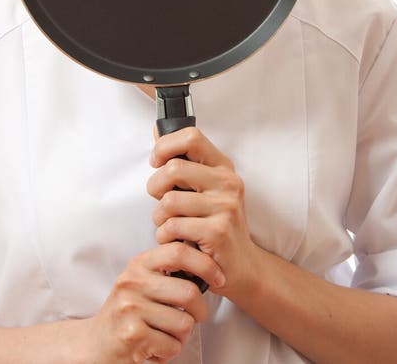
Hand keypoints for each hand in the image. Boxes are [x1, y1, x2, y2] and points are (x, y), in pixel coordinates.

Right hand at [76, 241, 224, 363]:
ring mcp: (131, 308)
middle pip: (189, 292)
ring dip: (183, 335)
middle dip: (200, 311)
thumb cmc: (129, 311)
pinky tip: (156, 346)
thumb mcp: (142, 281)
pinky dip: (171, 351)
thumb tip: (206, 263)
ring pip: (184, 323)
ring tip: (167, 333)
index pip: (179, 251)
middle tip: (194, 317)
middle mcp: (133, 282)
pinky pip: (173, 345)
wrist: (96, 343)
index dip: (205, 263)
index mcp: (139, 264)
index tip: (218, 278)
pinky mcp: (133, 335)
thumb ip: (166, 269)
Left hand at [147, 126, 257, 298]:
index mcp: (223, 167)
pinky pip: (173, 227)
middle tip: (159, 201)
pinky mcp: (217, 232)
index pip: (191, 136)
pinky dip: (164, 236)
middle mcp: (228, 183)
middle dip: (155, 186)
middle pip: (174, 168)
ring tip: (169, 226)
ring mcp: (225, 207)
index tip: (156, 161)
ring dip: (159, 218)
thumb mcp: (204, 189)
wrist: (242, 266)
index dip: (166, 145)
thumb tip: (156, 129)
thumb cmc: (215, 224)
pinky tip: (174, 241)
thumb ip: (182, 161)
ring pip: (169, 202)